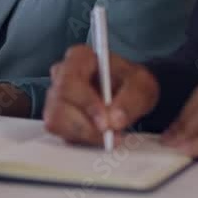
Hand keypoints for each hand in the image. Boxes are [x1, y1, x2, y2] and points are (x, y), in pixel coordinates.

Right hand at [43, 46, 159, 144]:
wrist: (128, 96)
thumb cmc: (130, 84)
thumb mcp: (142, 86)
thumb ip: (131, 100)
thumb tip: (114, 119)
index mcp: (79, 58)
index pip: (70, 79)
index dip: (85, 102)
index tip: (105, 121)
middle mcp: (61, 75)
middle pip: (60, 103)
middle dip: (85, 124)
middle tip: (109, 134)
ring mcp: (56, 98)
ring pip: (57, 121)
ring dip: (84, 134)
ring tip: (107, 136)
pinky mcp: (57, 118)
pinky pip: (61, 134)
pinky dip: (81, 140)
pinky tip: (98, 136)